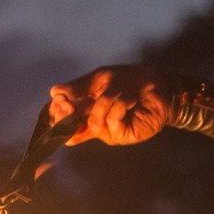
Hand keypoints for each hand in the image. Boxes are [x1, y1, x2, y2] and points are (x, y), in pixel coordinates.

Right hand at [47, 64, 169, 145]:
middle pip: (68, 130)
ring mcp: (106, 131)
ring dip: (105, 103)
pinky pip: (111, 123)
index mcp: (84, 107)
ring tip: (119, 93)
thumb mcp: (101, 78)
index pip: (61, 116)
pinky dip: (119, 107)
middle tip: (69, 104)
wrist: (158, 85)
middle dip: (67, 116)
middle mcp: (92, 122)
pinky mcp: (121, 135)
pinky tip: (130, 101)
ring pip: (93, 122)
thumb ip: (78, 87)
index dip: (56, 112)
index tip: (60, 99)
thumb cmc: (131, 80)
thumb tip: (54, 92)